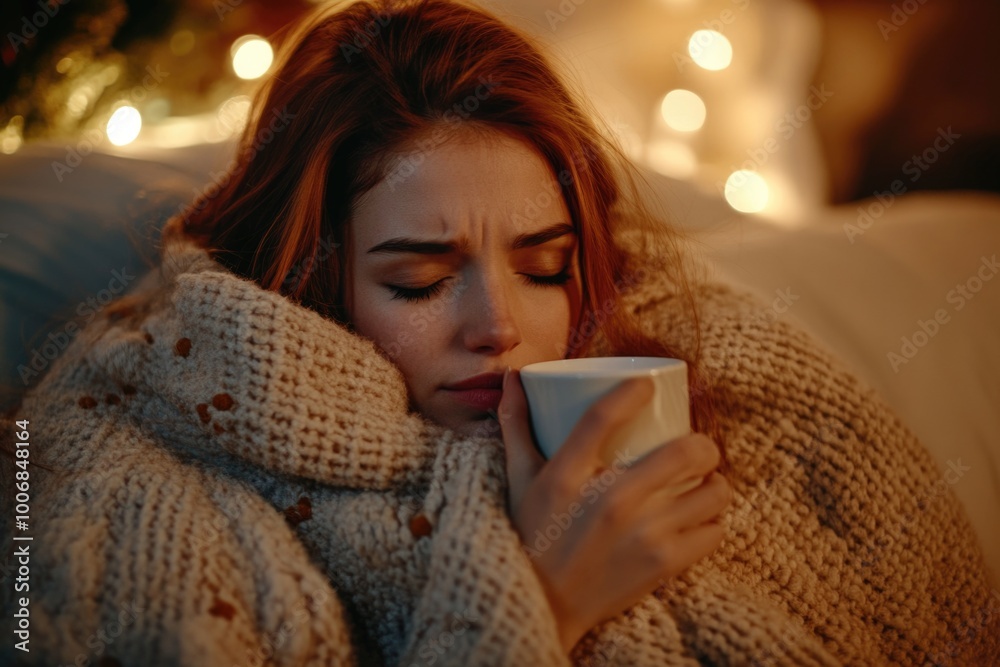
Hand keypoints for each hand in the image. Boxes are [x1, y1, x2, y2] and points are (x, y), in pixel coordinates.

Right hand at [498, 370, 729, 652]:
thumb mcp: (519, 479)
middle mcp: (608, 502)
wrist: (544, 607)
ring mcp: (641, 535)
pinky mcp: (662, 564)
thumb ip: (515, 425)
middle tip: (695, 447)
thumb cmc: (532, 535)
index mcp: (566, 476)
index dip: (632, 392)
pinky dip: (712, 520)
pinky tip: (700, 516)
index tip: (646, 386)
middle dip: (701, 444)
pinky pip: (714, 530)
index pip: (603, 417)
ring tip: (703, 482)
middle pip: (684, 452)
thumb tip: (514, 377)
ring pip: (712, 491)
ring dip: (713, 482)